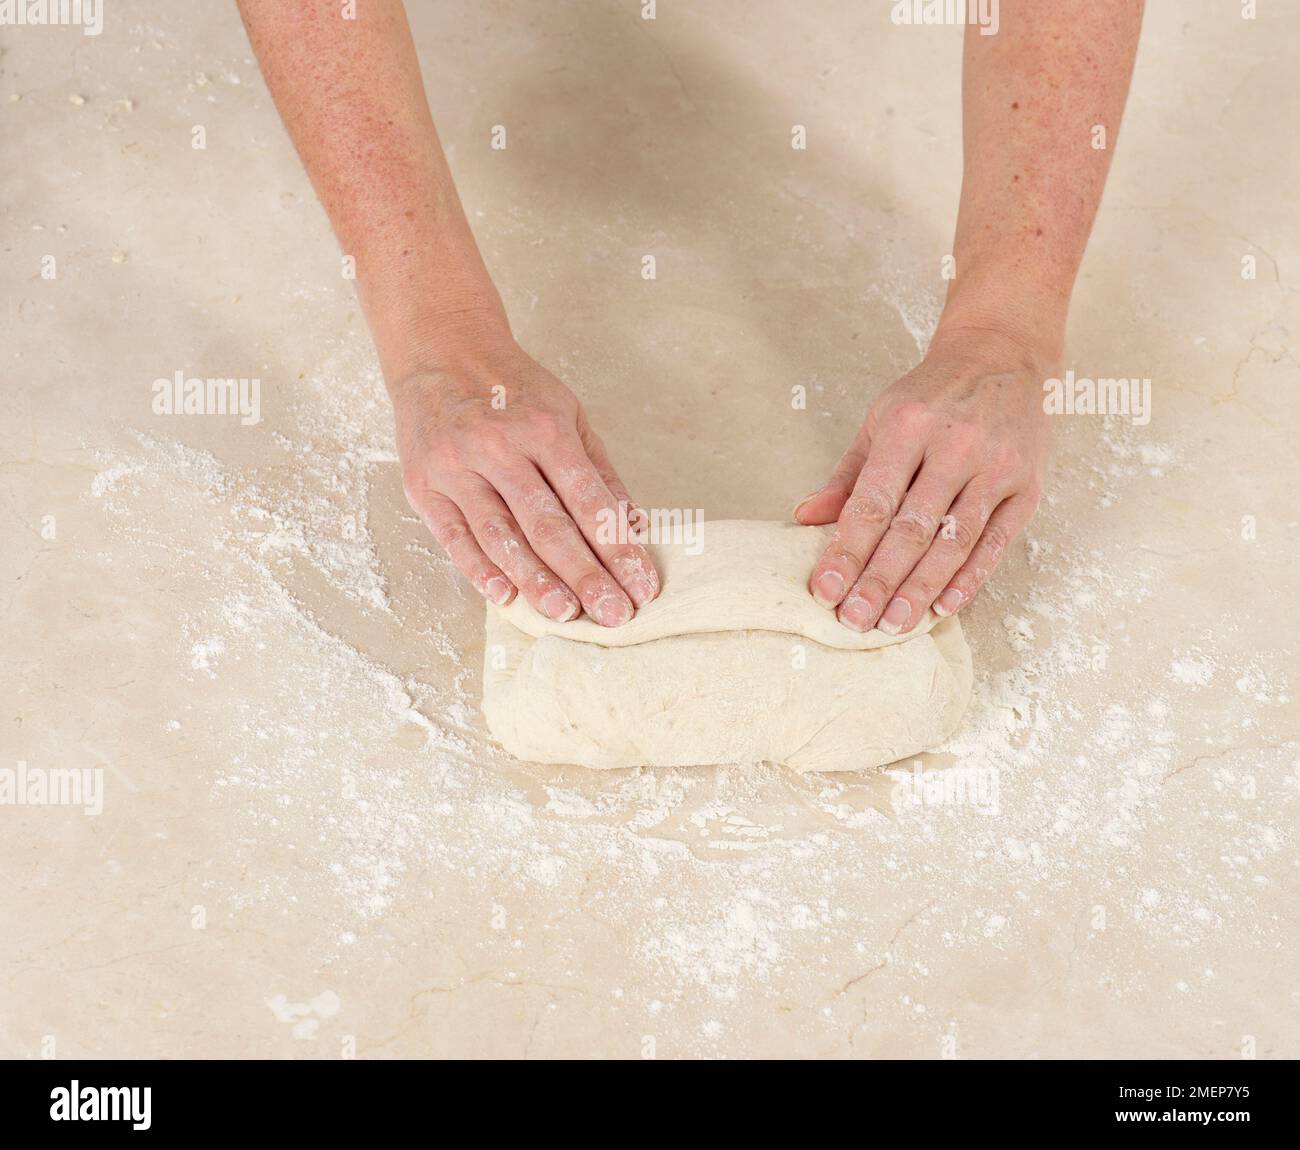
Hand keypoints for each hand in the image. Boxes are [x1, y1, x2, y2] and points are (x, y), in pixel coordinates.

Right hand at [394, 329, 658, 625]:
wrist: (440, 352)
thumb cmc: (514, 388)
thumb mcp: (568, 413)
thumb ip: (599, 471)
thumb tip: (634, 526)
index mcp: (545, 429)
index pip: (590, 502)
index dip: (619, 549)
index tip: (641, 586)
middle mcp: (500, 449)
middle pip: (549, 526)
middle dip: (586, 576)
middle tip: (615, 614)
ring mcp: (457, 468)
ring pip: (501, 537)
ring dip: (537, 582)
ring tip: (566, 615)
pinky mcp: (423, 485)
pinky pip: (454, 536)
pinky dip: (479, 569)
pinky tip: (506, 596)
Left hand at [796, 327, 1051, 632]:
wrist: (1003, 356)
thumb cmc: (931, 395)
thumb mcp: (880, 420)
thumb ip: (846, 474)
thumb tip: (803, 517)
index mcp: (908, 426)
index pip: (872, 502)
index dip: (846, 551)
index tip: (825, 591)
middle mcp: (955, 446)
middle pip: (912, 529)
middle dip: (879, 580)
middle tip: (854, 621)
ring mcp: (996, 467)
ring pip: (953, 542)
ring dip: (920, 589)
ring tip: (892, 625)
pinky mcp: (1026, 486)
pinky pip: (995, 542)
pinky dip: (969, 578)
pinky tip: (942, 606)